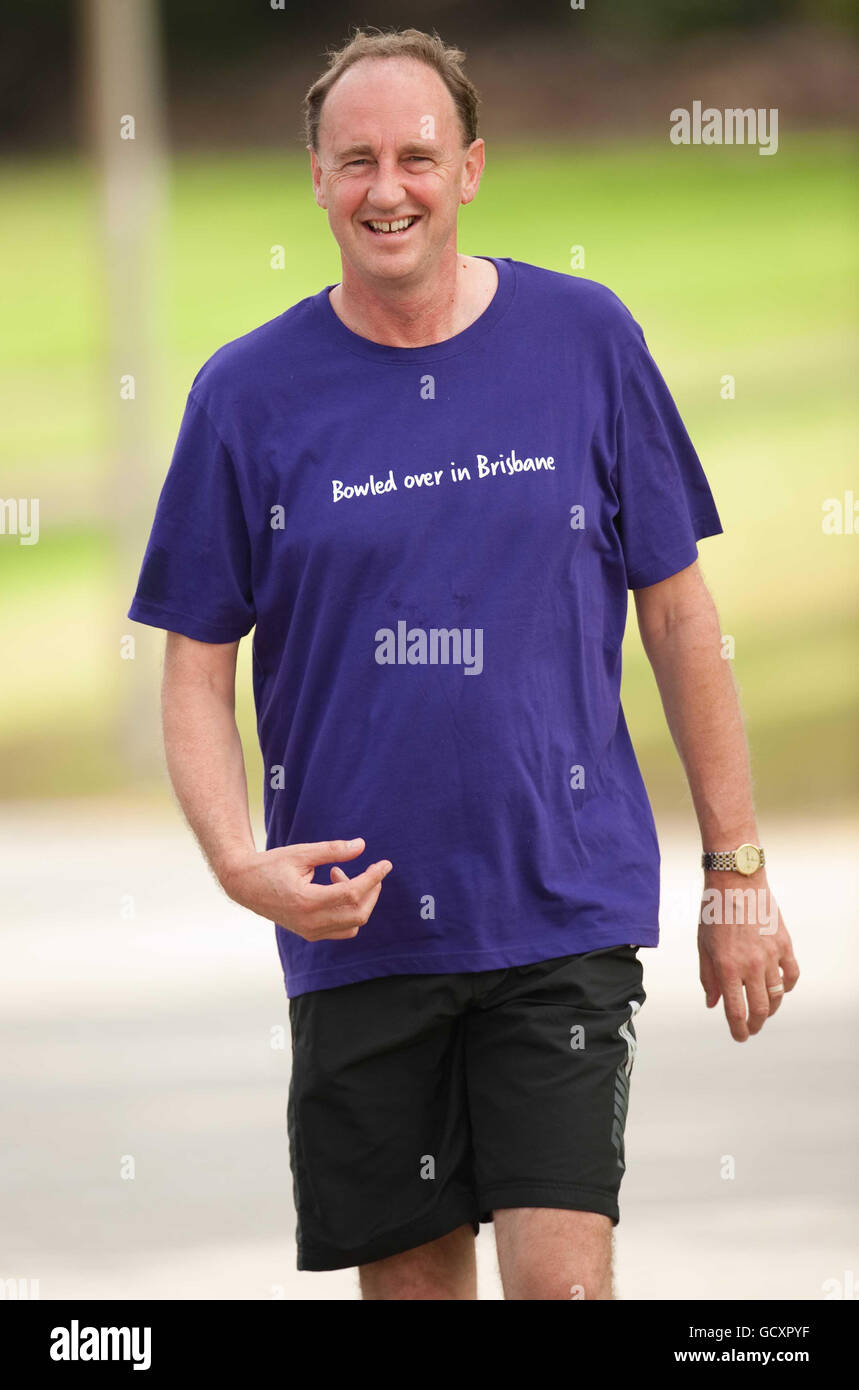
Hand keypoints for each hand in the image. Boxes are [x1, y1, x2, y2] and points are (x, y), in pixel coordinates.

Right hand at [220, 837, 391, 941]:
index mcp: (307, 901)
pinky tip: (335, 887)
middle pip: (358, 913)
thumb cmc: (271, 865)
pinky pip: (341, 929)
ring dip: (359, 901)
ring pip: (352, 925)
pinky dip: (348, 911)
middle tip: (371, 870)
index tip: (385, 864)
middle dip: (372, 891)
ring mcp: (310, 931)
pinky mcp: (309, 933)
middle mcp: (310, 922)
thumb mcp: (302, 853)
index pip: (352, 893)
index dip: (373, 878)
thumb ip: (332, 850)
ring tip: (340, 875)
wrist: (245, 885)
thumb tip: (361, 845)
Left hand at [697, 876, 798, 1041]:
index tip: (739, 1036)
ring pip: (777, 995)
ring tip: (763, 1012)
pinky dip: (787, 986)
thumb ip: (708, 977)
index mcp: (727, 967)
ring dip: (770, 1009)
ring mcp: (771, 956)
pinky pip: (792, 975)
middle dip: (755, 1025)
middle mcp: (751, 965)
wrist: (736, 883)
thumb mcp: (703, 946)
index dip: (738, 1029)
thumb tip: (712, 1003)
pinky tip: (780, 989)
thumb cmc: (714, 913)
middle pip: (760, 1009)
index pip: (736, 1010)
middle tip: (750, 1030)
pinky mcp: (784, 945)